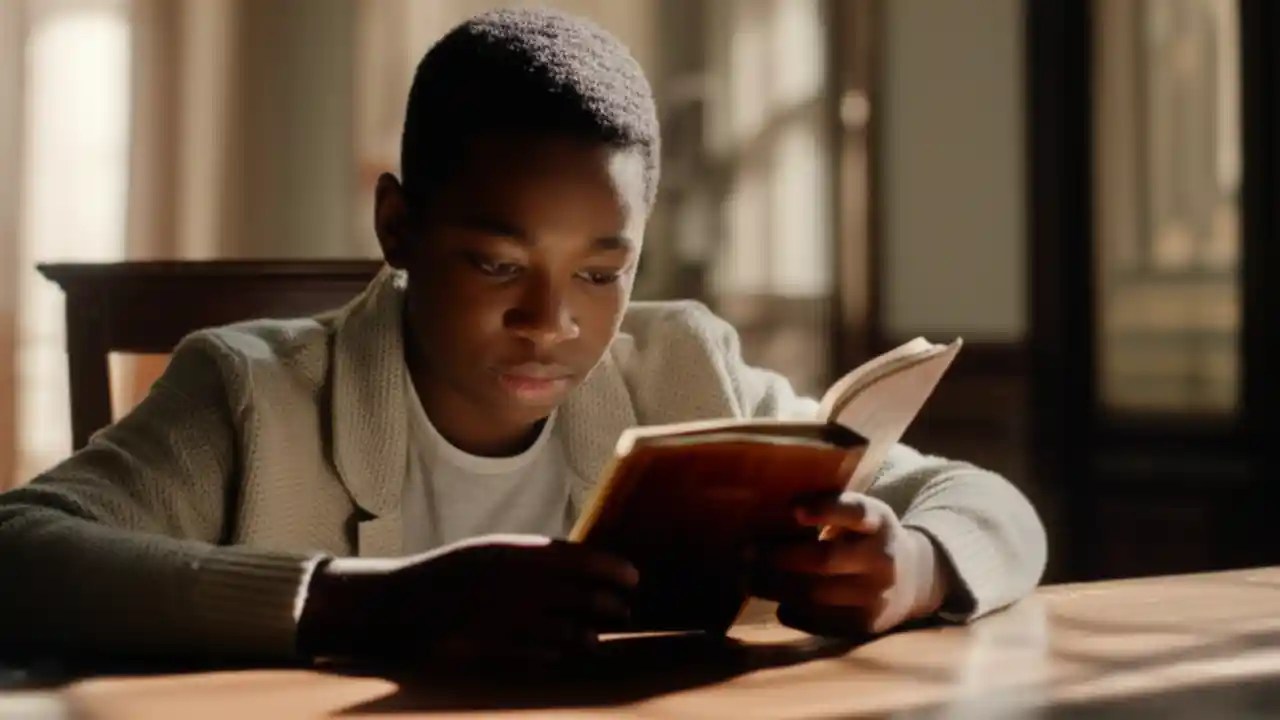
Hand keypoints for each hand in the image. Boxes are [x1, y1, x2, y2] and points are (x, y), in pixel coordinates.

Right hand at [297, 534, 637, 664]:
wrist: (394, 605)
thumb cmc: (449, 575)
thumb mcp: (490, 552)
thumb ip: (532, 558)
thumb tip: (583, 563)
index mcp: (509, 552)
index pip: (577, 558)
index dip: (612, 569)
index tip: (633, 576)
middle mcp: (509, 585)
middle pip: (580, 597)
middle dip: (610, 604)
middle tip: (624, 608)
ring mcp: (501, 622)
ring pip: (566, 631)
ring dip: (591, 633)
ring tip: (599, 633)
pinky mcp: (492, 653)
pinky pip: (541, 656)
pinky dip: (560, 653)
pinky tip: (568, 651)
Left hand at [752, 492, 948, 635]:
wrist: (912, 579)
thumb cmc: (865, 538)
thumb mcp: (860, 516)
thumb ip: (829, 508)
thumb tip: (766, 502)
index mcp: (879, 521)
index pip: (854, 512)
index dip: (825, 509)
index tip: (792, 509)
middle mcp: (882, 558)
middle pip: (825, 559)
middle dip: (780, 556)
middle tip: (745, 551)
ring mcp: (876, 595)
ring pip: (816, 594)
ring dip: (775, 586)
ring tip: (745, 577)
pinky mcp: (866, 624)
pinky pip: (820, 621)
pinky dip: (792, 611)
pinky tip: (776, 602)